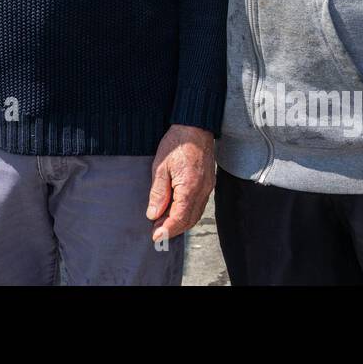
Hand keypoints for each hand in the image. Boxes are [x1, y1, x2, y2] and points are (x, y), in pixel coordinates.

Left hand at [146, 124, 214, 241]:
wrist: (195, 126)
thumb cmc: (177, 143)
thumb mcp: (160, 167)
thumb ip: (158, 192)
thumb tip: (154, 214)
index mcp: (190, 187)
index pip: (179, 217)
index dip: (167, 230)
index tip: (155, 237)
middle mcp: (202, 191)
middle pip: (189, 220)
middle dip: (173, 229)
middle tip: (157, 233)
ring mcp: (207, 188)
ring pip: (195, 214)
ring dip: (181, 223)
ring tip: (164, 224)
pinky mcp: (208, 183)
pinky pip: (199, 205)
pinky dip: (187, 213)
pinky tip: (176, 211)